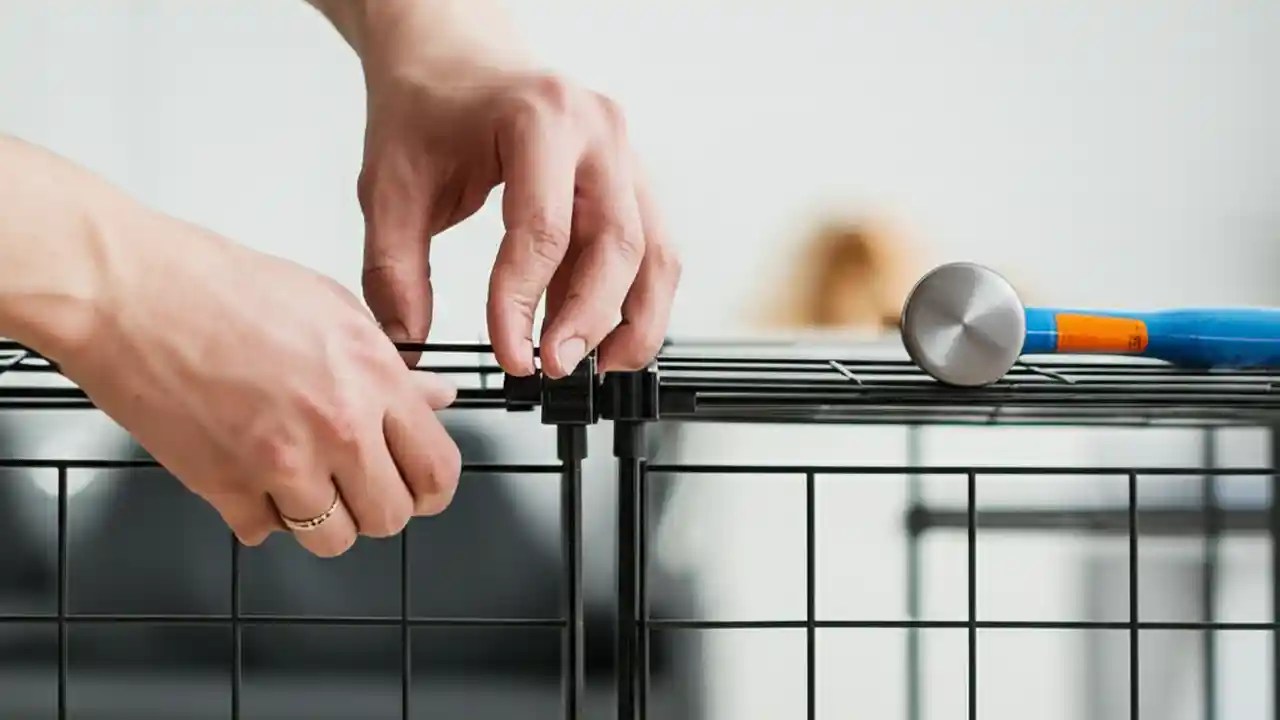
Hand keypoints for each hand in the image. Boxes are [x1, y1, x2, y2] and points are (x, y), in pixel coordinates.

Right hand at [57, 210, 462, 557]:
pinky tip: (249, 470)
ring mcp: (281, 464)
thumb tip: (434, 398)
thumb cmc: (217, 286)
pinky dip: (260, 513)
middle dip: (377, 506)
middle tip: (356, 482)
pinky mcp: (225, 489)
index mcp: (372, 379)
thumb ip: (390, 368)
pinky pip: (265, 532)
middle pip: (390, 517)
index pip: (437, 471)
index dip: (430, 489)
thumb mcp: (331, 308)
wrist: (127, 293)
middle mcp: (337, 427)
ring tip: (300, 476)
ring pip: (332, 539)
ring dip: (321, 517)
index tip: (417, 487)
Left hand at [347, 3, 680, 377]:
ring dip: (634, 320)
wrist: (457, 57)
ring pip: (655, 251)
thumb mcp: (391, 184)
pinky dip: (636, 301)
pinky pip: (653, 248)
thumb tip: (408, 342)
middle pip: (617, 242)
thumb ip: (393, 268)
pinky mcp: (633, 179)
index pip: (543, 229)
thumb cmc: (429, 107)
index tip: (509, 355)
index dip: (524, 304)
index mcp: (539, 117)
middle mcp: (598, 130)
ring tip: (597, 368)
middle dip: (589, 318)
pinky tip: (603, 338)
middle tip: (554, 368)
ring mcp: (625, 153)